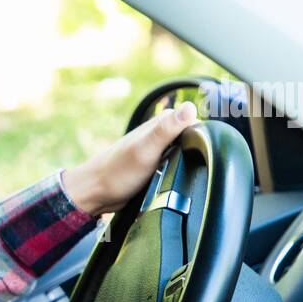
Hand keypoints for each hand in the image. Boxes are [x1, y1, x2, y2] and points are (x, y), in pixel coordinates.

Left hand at [61, 101, 199, 216]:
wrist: (94, 194)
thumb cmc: (117, 173)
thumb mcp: (146, 149)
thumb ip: (167, 129)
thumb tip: (190, 107)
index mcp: (158, 125)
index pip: (192, 120)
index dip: (203, 134)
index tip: (207, 149)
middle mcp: (157, 135)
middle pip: (189, 137)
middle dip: (197, 149)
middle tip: (200, 166)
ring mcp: (155, 151)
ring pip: (182, 152)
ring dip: (187, 161)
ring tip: (190, 174)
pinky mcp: (152, 167)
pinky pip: (173, 166)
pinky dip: (177, 171)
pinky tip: (179, 180)